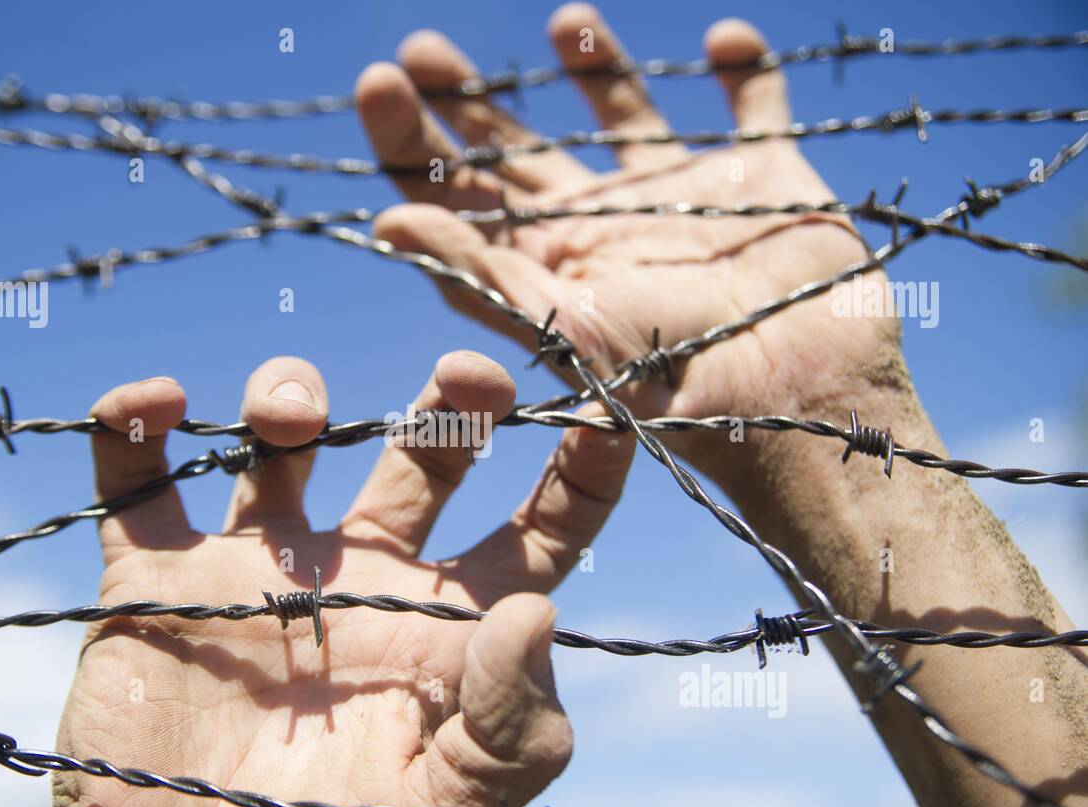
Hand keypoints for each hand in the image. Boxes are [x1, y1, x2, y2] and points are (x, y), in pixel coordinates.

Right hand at [48, 351, 633, 806]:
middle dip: (454, 400)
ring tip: (290, 417)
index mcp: (445, 622)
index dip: (582, 469)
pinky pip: (138, 480)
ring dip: (288, 396)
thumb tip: (539, 612)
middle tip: (471, 372)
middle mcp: (361, 575)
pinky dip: (136, 428)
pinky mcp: (156, 579)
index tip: (610, 408)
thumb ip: (508, 724)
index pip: (541, 529)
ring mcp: (258, 566)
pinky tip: (156, 405)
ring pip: (281, 441)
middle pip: (426, 453)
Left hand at [354, 7, 903, 485]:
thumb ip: (479, 271)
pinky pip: (752, 111)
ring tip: (565, 18)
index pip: (459, 196)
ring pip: (628, 116)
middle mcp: (601, 224)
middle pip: (517, 151)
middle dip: (469, 101)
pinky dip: (745, 76)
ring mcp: (682, 197)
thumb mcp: (561, 326)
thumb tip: (387, 220)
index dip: (412, 142)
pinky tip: (726, 40)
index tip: (379, 81)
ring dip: (597, 65)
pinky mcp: (765, 179)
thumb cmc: (671, 378)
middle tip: (421, 50)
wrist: (797, 398)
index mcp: (545, 262)